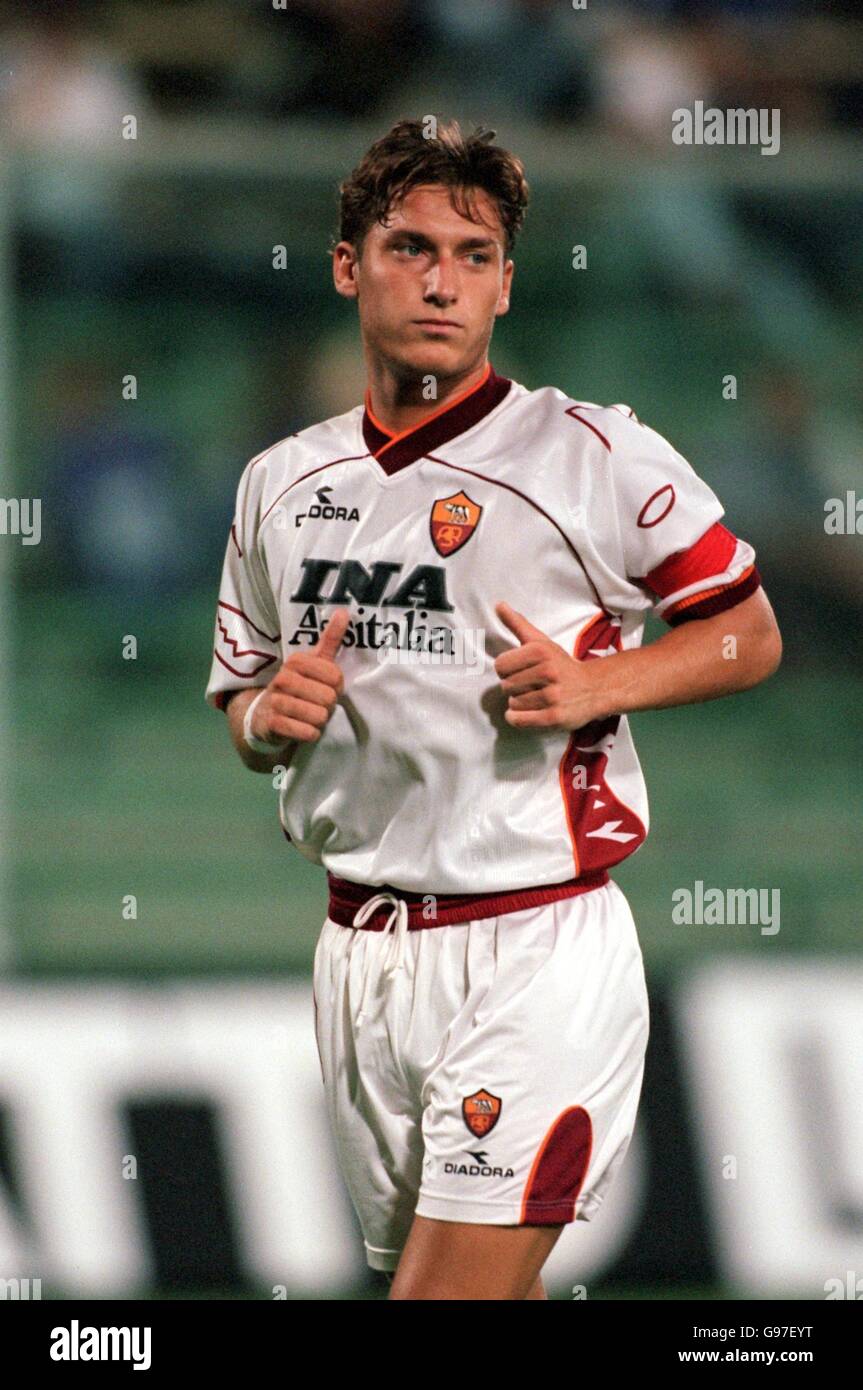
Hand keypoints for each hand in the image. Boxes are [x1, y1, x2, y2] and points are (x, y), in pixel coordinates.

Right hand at [251, 607, 349, 744]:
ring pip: (319, 716)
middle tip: (318, 705)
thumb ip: (329, 640)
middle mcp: (283, 679)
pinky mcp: (272, 724)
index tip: (326, 688)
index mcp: (296, 661)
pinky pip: (307, 732)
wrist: (264, 716)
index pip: (335, 676)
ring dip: (320, 721)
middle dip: (328, 706)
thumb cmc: (297, 687)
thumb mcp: (312, 663)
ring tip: (310, 716)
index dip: (337, 687)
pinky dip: (310, 734)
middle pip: (329, 697)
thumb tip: (344, 612)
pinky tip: (303, 729)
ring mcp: (275, 701)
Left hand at [494, 601, 603, 731]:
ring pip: (512, 703)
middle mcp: (547, 672)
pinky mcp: (555, 717)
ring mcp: (552, 695)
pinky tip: (527, 712)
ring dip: (519, 703)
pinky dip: (517, 718)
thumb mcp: (542, 642)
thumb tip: (498, 604)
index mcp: (540, 651)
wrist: (595, 688)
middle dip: (514, 687)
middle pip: (505, 686)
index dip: (507, 670)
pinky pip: (519, 719)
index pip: (500, 665)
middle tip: (530, 686)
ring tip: (535, 698)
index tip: (520, 671)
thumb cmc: (562, 665)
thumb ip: (518, 624)